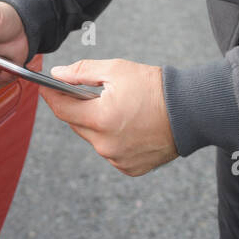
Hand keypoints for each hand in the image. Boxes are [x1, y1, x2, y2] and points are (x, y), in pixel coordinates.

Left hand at [43, 59, 177, 175]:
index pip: (61, 109)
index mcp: (100, 120)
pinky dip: (112, 139)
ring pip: (93, 138)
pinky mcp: (130, 168)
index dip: (50, 95)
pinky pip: (110, 151)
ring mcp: (118, 159)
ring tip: (116, 109)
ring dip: (96, 124)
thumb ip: (81, 72)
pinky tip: (127, 125)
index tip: (44, 86)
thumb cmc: (156, 88)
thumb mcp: (116, 70)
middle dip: (78, 107)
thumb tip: (56, 75)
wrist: (193, 111)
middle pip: (76, 123)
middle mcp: (106, 144)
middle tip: (89, 93)